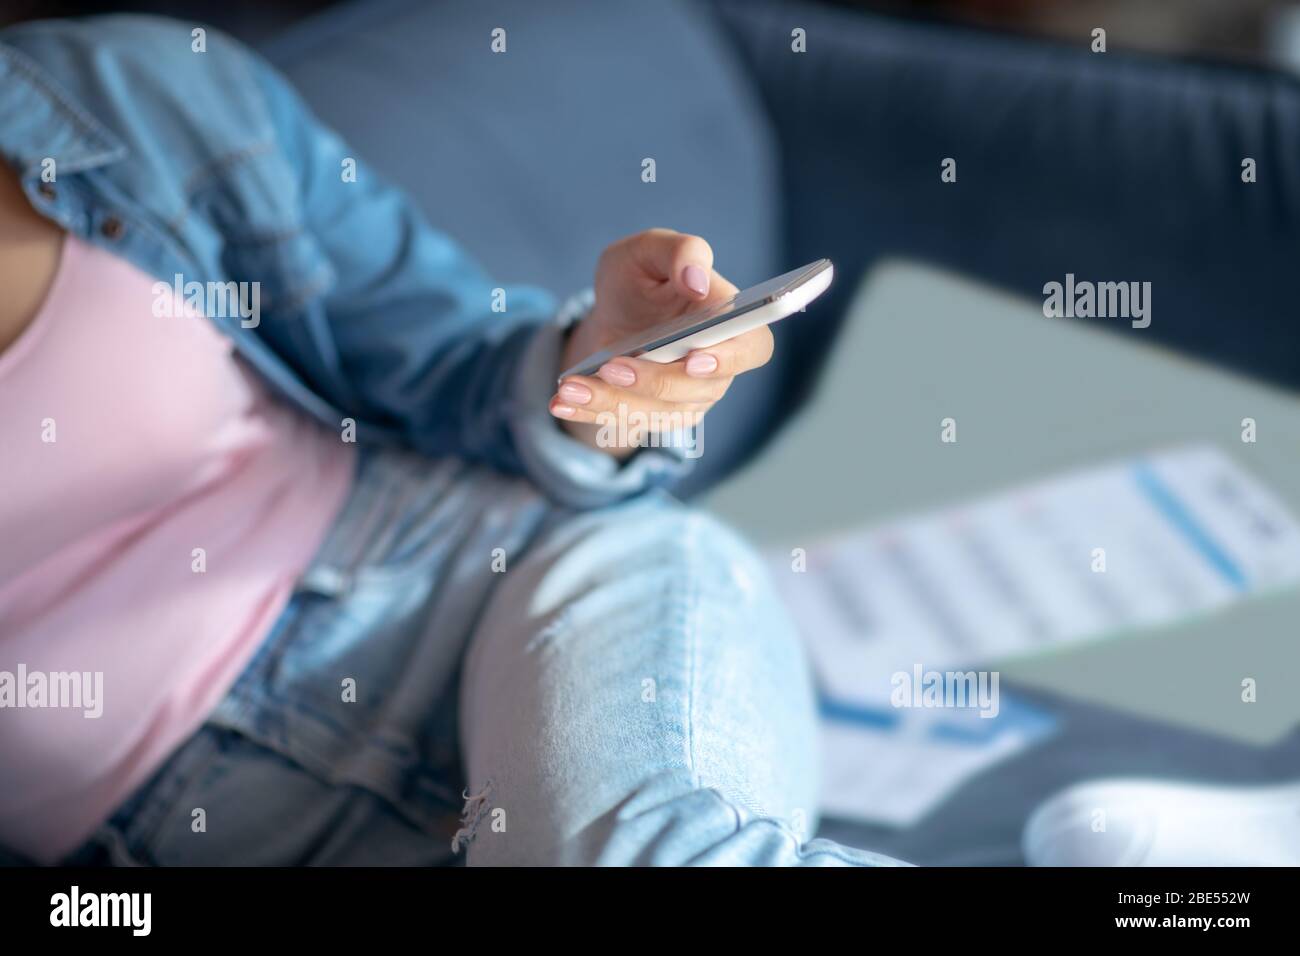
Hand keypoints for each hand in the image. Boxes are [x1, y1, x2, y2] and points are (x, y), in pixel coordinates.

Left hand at [552, 229, 773, 457]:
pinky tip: (562, 401)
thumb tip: (697, 279)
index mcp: (729, 321)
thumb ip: (679, 251)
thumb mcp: (648, 250)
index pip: (752, 348)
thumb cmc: (640, 278)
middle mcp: (718, 366)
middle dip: (653, 381)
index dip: (729, 358)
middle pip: (697, 389)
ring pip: (657, 411)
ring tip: (570, 386)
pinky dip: (592, 412)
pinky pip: (628, 423)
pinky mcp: (658, 416)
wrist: (613, 318)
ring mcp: (690, 397)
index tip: (694, 359)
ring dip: (611, 401)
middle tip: (612, 366)